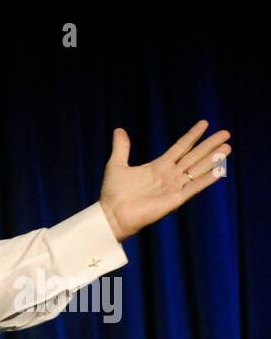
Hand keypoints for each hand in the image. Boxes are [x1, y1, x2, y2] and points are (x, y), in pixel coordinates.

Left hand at [98, 120, 230, 241]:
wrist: (111, 215)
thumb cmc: (113, 194)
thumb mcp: (116, 165)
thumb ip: (121, 148)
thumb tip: (118, 130)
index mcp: (158, 167)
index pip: (180, 148)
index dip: (192, 136)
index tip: (204, 123)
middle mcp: (169, 176)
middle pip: (194, 156)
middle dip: (209, 145)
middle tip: (226, 133)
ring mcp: (173, 187)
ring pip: (197, 169)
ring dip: (213, 158)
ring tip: (228, 147)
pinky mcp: (174, 199)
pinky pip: (194, 187)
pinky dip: (207, 179)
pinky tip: (220, 169)